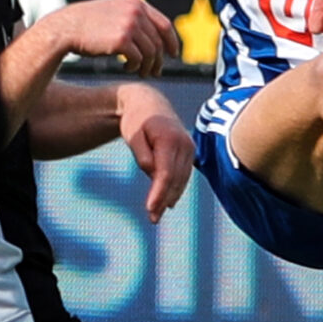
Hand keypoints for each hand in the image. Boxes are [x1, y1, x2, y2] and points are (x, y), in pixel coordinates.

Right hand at [42, 0, 179, 76]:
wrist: (66, 28)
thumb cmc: (89, 24)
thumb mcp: (114, 12)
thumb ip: (134, 18)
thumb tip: (155, 37)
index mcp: (136, 3)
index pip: (164, 24)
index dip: (171, 41)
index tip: (173, 54)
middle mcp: (136, 12)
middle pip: (158, 41)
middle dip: (159, 60)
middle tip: (156, 72)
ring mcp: (130, 25)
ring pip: (150, 52)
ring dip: (148, 66)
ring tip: (141, 73)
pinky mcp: (122, 40)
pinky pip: (138, 59)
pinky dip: (135, 67)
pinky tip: (126, 68)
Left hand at [117, 83, 192, 222]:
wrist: (149, 102)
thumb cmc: (137, 119)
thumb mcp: (132, 135)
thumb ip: (142, 154)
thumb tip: (152, 173)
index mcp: (170, 139)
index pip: (165, 173)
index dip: (159, 193)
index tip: (151, 209)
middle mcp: (184, 144)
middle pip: (175, 179)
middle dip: (164, 200)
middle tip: (152, 219)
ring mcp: (189, 148)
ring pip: (182, 178)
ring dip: (171, 197)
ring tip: (157, 214)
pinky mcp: (189, 152)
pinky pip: (184, 174)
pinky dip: (176, 188)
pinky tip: (169, 201)